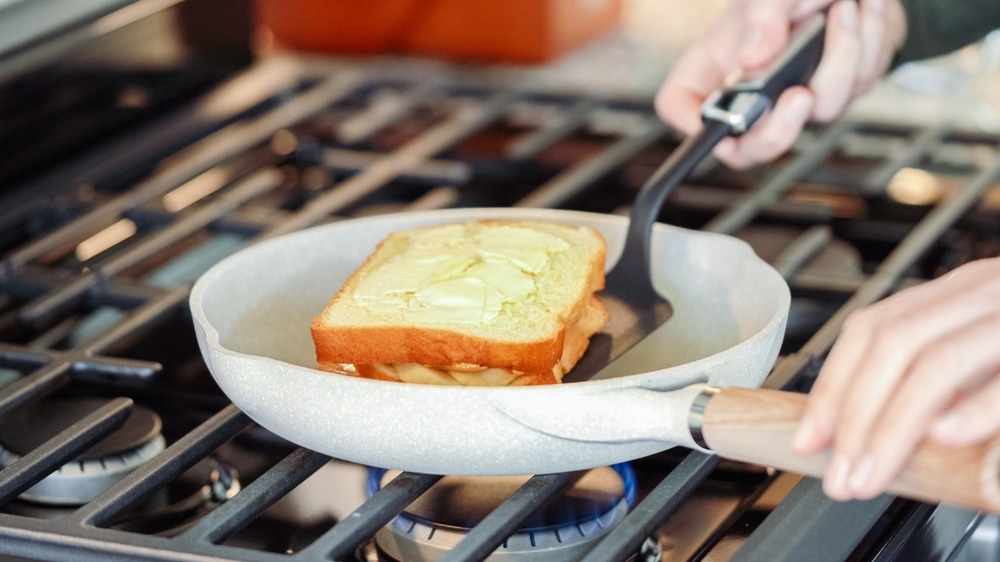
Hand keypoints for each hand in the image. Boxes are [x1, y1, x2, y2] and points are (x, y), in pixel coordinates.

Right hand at [655, 0, 905, 168]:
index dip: (691, 123)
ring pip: (822, 109)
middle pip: (749, 149)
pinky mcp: (841, 90)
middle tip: (797, 96)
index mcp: (715, 69)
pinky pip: (859, 82)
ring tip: (842, 10)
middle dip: (779, 130)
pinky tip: (861, 10)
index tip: (713, 118)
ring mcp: (797, 99)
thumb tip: (756, 56)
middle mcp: (752, 94)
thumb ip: (761, 15)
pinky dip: (867, 39)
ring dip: (842, 54)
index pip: (681, 108)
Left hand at [792, 257, 999, 500]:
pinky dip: (979, 405)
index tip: (811, 438)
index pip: (873, 330)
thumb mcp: (982, 358)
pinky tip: (946, 434)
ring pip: (939, 359)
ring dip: (895, 426)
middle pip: (894, 346)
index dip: (833, 385)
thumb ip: (939, 382)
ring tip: (871, 473)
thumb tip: (870, 432)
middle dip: (855, 418)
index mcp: (959, 293)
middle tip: (841, 476)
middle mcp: (987, 290)